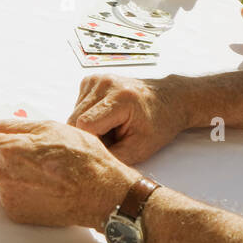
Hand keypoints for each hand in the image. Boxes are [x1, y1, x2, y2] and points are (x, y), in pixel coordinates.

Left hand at [0, 118, 136, 228]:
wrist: (98, 192)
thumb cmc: (79, 157)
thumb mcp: (49, 128)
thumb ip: (13, 125)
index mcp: (8, 150)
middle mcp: (3, 175)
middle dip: (0, 152)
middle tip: (28, 150)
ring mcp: (9, 196)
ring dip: (11, 171)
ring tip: (42, 169)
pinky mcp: (17, 213)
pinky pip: (10, 195)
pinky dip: (21, 189)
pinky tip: (43, 185)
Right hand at [67, 74, 188, 164]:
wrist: (169, 99)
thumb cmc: (159, 124)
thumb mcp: (140, 149)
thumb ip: (112, 158)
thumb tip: (85, 164)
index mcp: (120, 98)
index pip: (85, 125)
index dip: (92, 143)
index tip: (107, 149)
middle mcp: (105, 83)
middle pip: (75, 120)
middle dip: (89, 136)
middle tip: (111, 141)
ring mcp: (97, 79)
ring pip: (73, 114)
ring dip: (87, 128)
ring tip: (111, 129)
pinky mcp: (91, 80)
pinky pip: (77, 106)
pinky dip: (88, 117)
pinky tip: (106, 119)